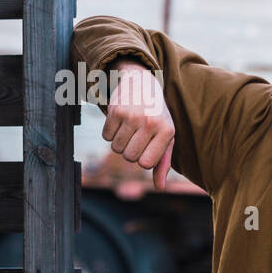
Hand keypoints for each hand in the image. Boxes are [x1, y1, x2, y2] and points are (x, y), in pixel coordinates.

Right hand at [102, 57, 174, 189]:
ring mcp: (131, 116)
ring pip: (116, 148)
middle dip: (130, 152)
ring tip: (130, 130)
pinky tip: (120, 122)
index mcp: (166, 132)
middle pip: (129, 157)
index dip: (142, 160)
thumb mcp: (166, 138)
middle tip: (137, 138)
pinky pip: (106, 137)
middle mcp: (150, 123)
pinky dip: (110, 133)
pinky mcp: (115, 110)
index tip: (147, 150)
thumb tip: (160, 187)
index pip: (145, 164)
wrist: (142, 85)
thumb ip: (163, 164)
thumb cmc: (157, 117)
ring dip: (120, 144)